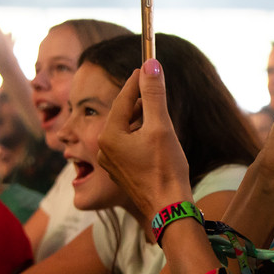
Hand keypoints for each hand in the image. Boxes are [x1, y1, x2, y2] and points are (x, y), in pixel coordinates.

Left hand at [99, 59, 195, 221]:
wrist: (168, 208)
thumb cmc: (165, 169)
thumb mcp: (161, 126)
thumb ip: (154, 94)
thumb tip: (150, 65)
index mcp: (109, 135)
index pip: (123, 98)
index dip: (137, 80)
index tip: (148, 64)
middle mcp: (105, 148)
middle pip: (124, 113)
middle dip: (141, 101)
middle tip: (157, 87)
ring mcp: (112, 162)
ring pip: (127, 129)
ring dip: (144, 119)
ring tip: (161, 115)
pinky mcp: (122, 171)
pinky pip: (129, 144)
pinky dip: (143, 135)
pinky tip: (158, 138)